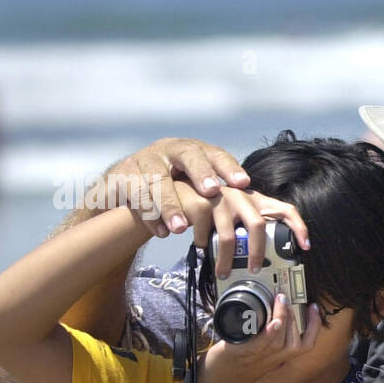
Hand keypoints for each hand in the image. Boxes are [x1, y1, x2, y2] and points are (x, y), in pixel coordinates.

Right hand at [91, 138, 250, 239]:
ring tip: (180, 228)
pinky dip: (148, 215)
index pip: (215, 154)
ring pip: (157, 179)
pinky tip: (160, 232)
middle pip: (188, 155)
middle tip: (212, 192)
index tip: (243, 182)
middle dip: (201, 173)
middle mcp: (171, 150)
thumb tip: (260, 221)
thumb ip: (223, 197)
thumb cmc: (173, 188)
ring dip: (169, 205)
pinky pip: (134, 194)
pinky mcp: (123, 175)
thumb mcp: (195, 185)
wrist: (127, 183)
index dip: (229, 167)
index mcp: (195, 151)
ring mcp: (145, 159)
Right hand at [167, 179, 309, 277]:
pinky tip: (203, 247)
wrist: (176, 185)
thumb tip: (263, 257)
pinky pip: (206, 236)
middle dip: (256, 253)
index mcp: (255, 199)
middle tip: (254, 269)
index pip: (285, 209)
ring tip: (223, 272)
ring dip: (226, 260)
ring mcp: (221, 199)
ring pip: (229, 238)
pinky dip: (204, 246)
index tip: (305, 246)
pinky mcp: (201, 204)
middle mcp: (242, 195)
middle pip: (259, 227)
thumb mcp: (235, 211)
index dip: (299, 227)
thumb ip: (248, 226)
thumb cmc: (212, 205)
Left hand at [199, 293, 320, 382]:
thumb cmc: (234, 369)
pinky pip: (260, 345)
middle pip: (297, 344)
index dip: (314, 327)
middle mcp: (271, 360)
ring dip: (284, 318)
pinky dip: (270, 334)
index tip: (314, 307)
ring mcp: (256, 358)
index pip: (305, 346)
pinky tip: (273, 322)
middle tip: (289, 299)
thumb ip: (267, 343)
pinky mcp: (240, 354)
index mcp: (277, 359)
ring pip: (281, 342)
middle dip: (298, 319)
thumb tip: (271, 318)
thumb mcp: (257, 357)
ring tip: (280, 300)